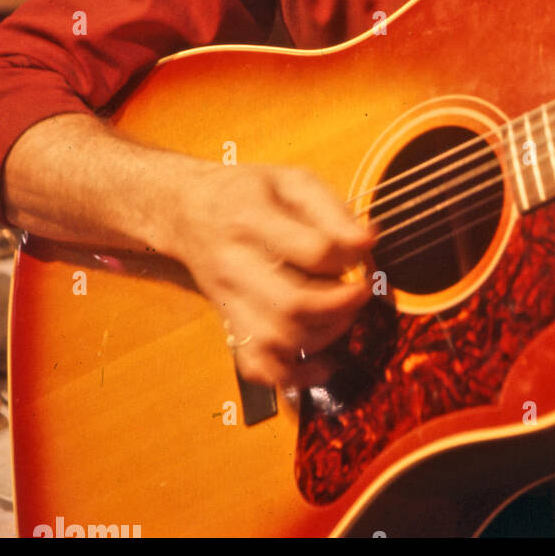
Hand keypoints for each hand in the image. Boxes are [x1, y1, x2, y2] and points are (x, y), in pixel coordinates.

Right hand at [172, 161, 375, 388]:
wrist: (187, 211)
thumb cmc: (247, 192)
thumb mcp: (291, 180)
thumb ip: (331, 208)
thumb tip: (367, 241)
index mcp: (253, 220)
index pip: (315, 251)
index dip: (352, 255)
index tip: (364, 248)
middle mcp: (236, 265)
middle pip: (295, 304)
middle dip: (343, 303)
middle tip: (361, 288)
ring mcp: (229, 301)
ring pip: (278, 340)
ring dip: (326, 335)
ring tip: (344, 313)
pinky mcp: (229, 325)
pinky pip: (258, 366)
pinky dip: (294, 375)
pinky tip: (323, 363)